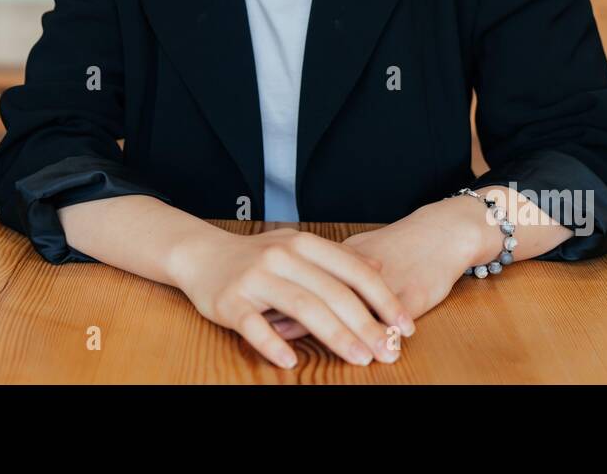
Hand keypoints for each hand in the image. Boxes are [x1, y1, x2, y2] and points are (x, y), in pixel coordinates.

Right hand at [169, 226, 415, 368]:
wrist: (202, 255)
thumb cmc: (257, 256)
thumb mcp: (299, 247)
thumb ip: (338, 257)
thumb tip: (379, 266)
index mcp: (304, 244)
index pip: (353, 272)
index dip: (383, 299)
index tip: (405, 326)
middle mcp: (282, 256)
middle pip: (332, 293)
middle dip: (366, 325)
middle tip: (389, 351)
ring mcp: (255, 278)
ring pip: (302, 307)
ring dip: (335, 336)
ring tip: (359, 358)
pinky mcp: (230, 301)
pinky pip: (254, 325)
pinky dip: (273, 343)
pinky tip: (290, 361)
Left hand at [264, 202, 480, 340]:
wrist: (443, 231)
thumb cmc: (400, 245)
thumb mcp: (363, 251)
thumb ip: (332, 267)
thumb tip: (299, 284)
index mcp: (347, 253)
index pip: (311, 274)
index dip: (288, 293)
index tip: (264, 309)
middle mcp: (363, 265)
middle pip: (328, 290)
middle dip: (302, 314)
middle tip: (277, 332)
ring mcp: (387, 280)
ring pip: (358, 305)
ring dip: (339, 328)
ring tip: (312, 342)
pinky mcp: (411, 295)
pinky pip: (388, 317)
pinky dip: (376, 332)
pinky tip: (369, 344)